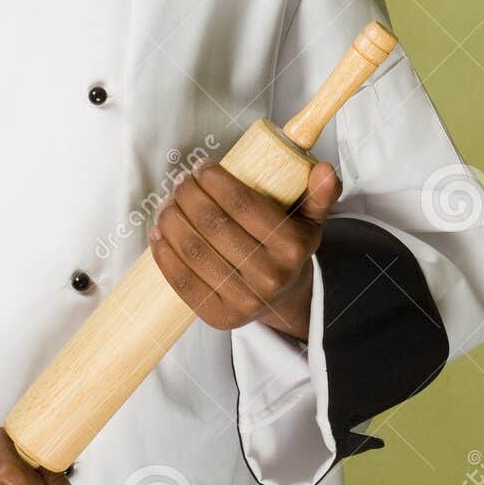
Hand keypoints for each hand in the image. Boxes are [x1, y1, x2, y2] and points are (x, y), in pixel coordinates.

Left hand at [148, 158, 340, 339]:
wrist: (283, 298)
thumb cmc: (287, 249)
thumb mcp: (309, 220)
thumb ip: (320, 193)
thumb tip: (325, 170)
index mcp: (292, 248)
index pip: (242, 204)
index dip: (215, 180)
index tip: (201, 167)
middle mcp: (269, 277)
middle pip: (213, 224)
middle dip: (188, 195)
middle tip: (181, 182)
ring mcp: (242, 301)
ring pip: (193, 250)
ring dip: (170, 220)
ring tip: (166, 203)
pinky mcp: (217, 317)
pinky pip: (180, 281)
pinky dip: (163, 253)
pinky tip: (158, 233)